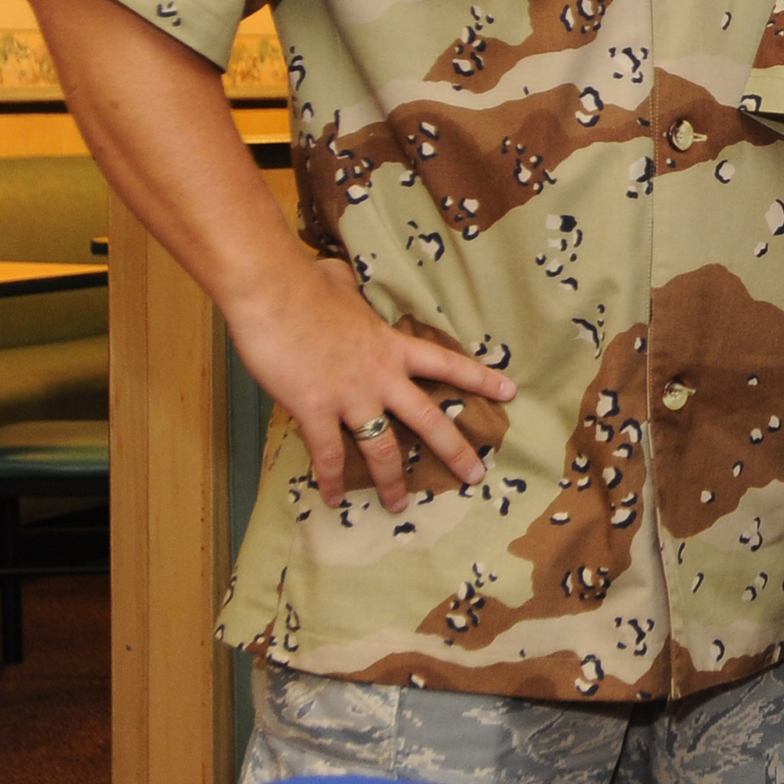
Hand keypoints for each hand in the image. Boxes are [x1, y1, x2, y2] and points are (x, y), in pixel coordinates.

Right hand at [225, 256, 515, 511]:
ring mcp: (350, 396)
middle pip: (429, 420)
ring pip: (382, 449)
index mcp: (392, 345)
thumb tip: (338, 276)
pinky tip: (333, 500)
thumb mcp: (339, 283)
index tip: (510, 392)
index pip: (448, 364)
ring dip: (392, 482)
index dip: (481, 379)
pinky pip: (328, 454)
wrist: (272, 291)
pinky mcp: (315, 409)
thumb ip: (348, 289)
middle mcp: (381, 376)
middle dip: (455, 452)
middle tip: (475, 476)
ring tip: (400, 507)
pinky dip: (331, 480)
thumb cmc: (304, 283)